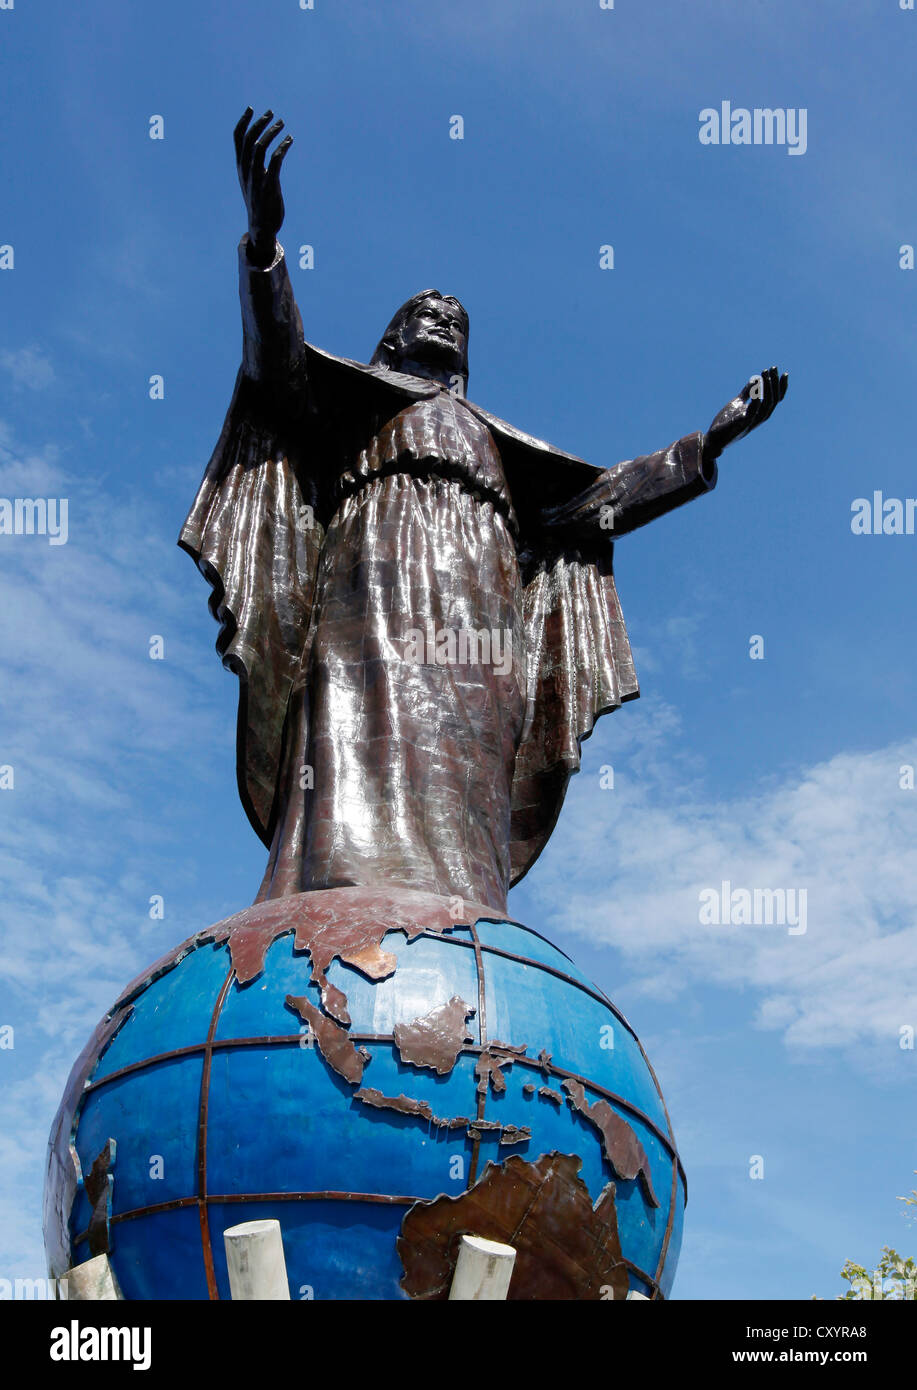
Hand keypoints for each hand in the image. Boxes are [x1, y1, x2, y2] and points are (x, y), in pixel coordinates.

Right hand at [234, 106, 292, 267]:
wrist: (261, 228)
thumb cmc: (259, 204)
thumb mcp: (252, 182)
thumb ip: (254, 168)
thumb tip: (262, 154)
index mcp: (241, 168)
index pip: (237, 139)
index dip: (243, 122)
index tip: (252, 109)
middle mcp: (246, 171)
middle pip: (249, 139)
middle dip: (260, 123)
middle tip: (272, 114)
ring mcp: (257, 178)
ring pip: (260, 147)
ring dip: (272, 132)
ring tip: (282, 125)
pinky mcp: (269, 185)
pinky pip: (275, 160)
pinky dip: (283, 147)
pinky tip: (290, 140)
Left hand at [703, 366, 787, 462]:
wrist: (712, 439)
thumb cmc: (725, 422)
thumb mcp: (737, 403)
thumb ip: (746, 393)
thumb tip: (755, 379)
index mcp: (758, 413)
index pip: (775, 400)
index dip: (781, 387)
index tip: (784, 373)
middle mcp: (757, 419)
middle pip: (772, 402)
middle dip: (774, 384)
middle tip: (773, 369)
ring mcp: (748, 424)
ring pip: (765, 408)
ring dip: (766, 391)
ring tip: (764, 376)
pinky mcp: (738, 427)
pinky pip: (750, 416)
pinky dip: (755, 405)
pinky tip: (756, 394)